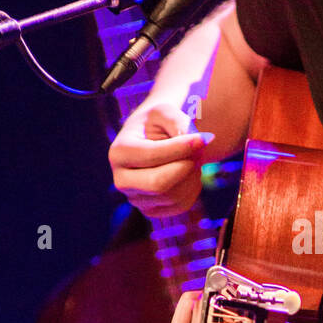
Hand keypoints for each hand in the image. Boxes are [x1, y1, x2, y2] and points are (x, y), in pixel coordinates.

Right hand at [108, 103, 213, 217]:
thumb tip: (196, 144)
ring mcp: (135, 199)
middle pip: (159, 185)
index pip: (153, 157)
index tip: (204, 138)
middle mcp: (121, 180)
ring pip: (173, 197)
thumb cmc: (158, 123)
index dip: (182, 148)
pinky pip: (181, 205)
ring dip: (193, 176)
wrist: (153, 140)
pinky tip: (190, 172)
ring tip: (193, 157)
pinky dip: (192, 188)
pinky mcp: (151, 210)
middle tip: (199, 150)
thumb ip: (178, 121)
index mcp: (119, 153)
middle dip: (186, 167)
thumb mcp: (165, 112)